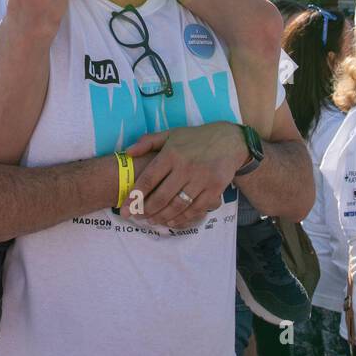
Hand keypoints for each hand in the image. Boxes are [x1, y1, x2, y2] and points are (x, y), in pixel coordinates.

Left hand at [126, 123, 247, 227]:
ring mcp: (201, 179)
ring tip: (152, 221)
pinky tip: (172, 222)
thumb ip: (148, 142)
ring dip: (162, 217)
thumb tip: (127, 153)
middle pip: (161, 196)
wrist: (229, 141)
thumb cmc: (195, 138)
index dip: (135, 197)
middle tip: (137, 217)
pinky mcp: (215, 188)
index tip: (125, 210)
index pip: (149, 179)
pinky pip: (195, 209)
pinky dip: (182, 219)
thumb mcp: (171, 134)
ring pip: (177, 205)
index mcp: (171, 154)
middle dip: (146, 211)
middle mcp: (185, 167)